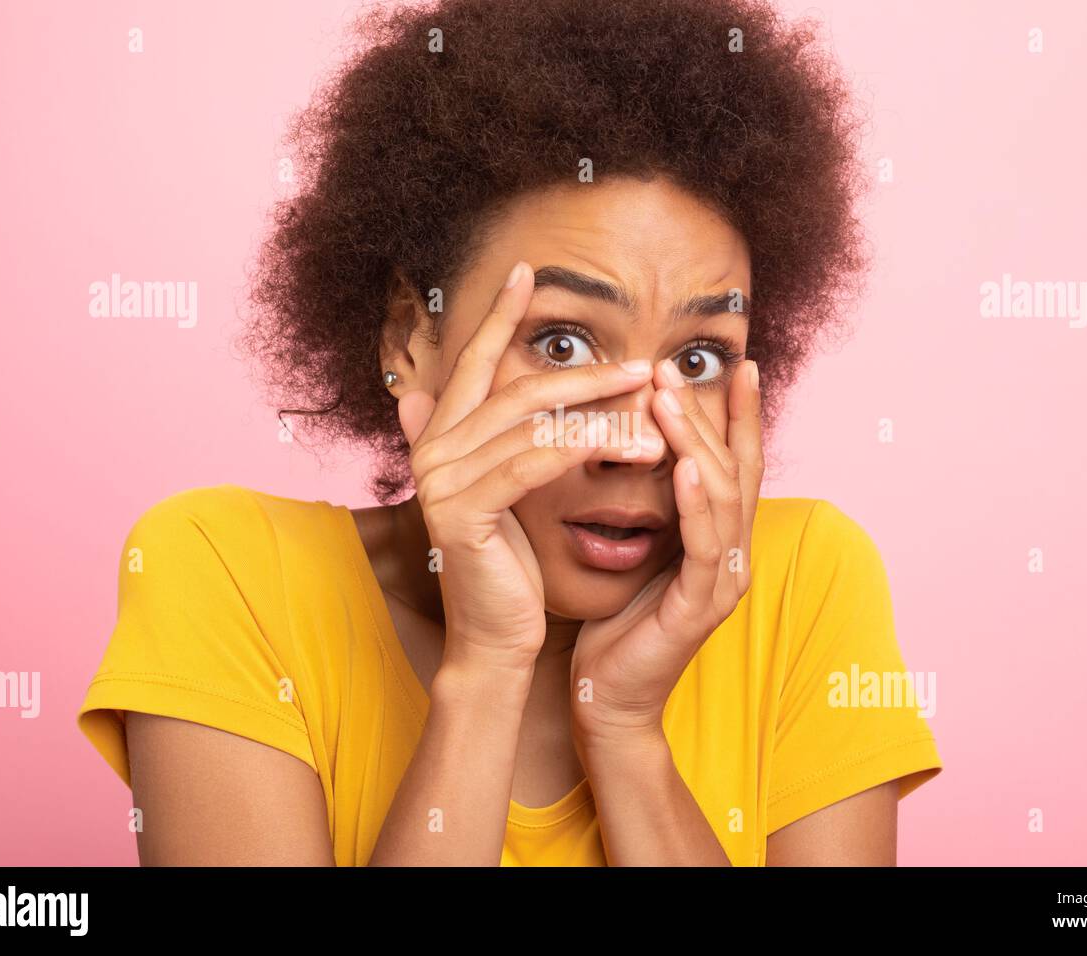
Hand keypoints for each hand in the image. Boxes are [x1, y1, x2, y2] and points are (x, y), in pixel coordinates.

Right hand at [395, 260, 655, 674]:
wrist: (495, 638)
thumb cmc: (511, 565)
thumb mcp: (506, 490)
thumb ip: (492, 436)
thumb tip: (430, 389)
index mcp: (440, 439)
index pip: (473, 364)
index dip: (498, 318)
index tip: (527, 273)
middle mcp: (432, 451)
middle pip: (518, 391)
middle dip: (585, 375)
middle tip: (641, 364)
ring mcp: (441, 479)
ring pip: (534, 425)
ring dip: (602, 414)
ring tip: (656, 411)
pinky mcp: (463, 510)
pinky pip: (533, 462)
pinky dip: (584, 448)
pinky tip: (630, 442)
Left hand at [570, 357, 763, 744]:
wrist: (607, 696)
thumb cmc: (614, 621)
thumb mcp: (635, 548)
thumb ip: (649, 502)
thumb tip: (632, 442)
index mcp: (718, 539)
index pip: (737, 464)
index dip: (739, 415)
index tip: (736, 363)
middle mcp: (732, 555)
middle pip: (734, 469)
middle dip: (709, 414)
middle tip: (674, 369)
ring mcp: (723, 581)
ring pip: (722, 497)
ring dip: (698, 443)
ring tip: (671, 399)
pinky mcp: (702, 608)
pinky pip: (705, 545)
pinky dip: (697, 502)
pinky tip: (685, 467)